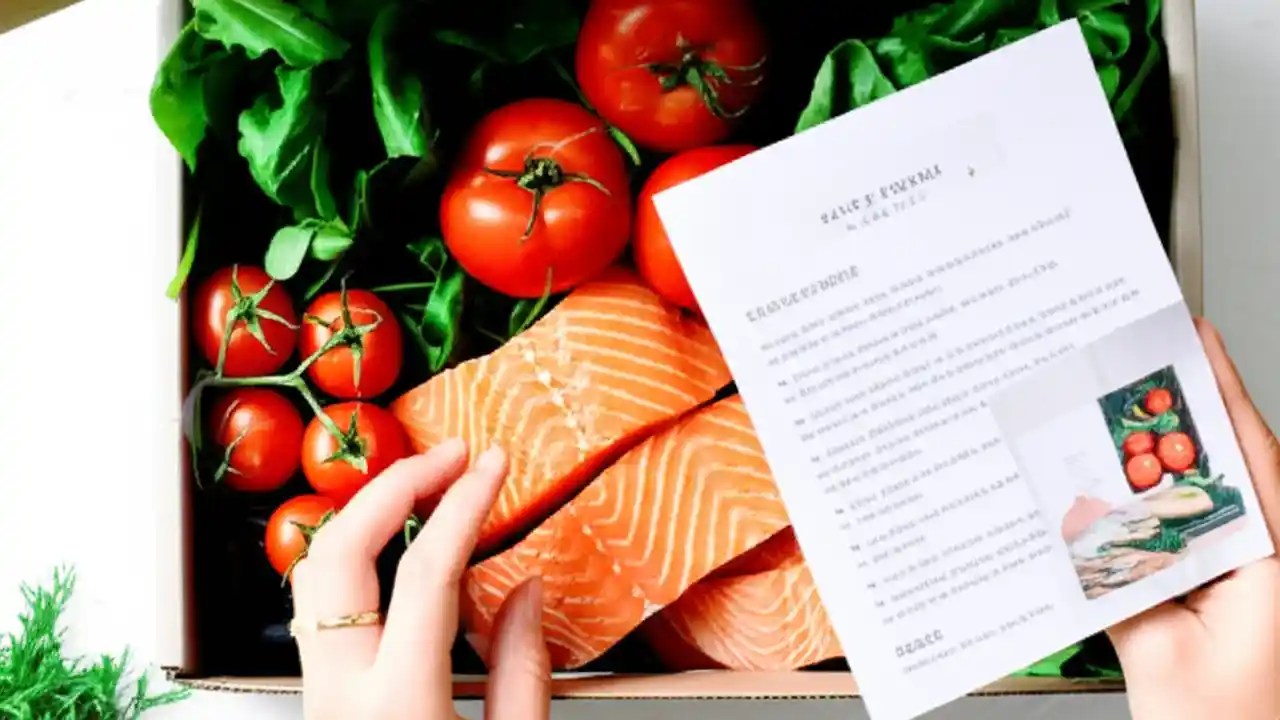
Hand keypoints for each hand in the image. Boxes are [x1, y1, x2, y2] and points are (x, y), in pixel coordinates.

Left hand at [289, 440, 550, 719]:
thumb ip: (522, 674)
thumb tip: (528, 592)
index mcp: (398, 704)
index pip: (425, 574)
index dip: (463, 505)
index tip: (492, 466)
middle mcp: (341, 690)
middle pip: (342, 552)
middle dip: (395, 485)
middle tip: (449, 457)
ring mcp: (319, 688)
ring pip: (315, 568)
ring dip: (366, 512)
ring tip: (422, 485)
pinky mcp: (317, 689)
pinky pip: (318, 599)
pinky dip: (353, 550)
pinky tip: (394, 541)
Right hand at [1107, 319, 1279, 719]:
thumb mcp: (1156, 656)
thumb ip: (1116, 583)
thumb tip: (1079, 526)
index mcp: (1278, 568)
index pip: (1254, 458)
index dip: (1226, 392)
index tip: (1199, 342)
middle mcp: (1274, 565)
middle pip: (1237, 470)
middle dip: (1190, 418)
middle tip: (1146, 370)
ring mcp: (1259, 583)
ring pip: (1218, 505)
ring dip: (1172, 471)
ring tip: (1123, 433)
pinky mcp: (1238, 605)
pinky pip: (1201, 545)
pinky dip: (1162, 521)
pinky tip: (1125, 512)